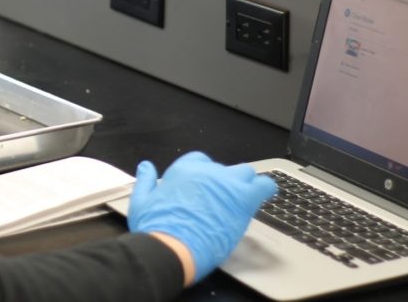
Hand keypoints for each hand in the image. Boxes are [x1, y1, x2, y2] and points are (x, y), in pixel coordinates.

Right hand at [128, 152, 276, 283]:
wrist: (172, 247)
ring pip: (245, 173)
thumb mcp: (141, 201)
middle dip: (224, 182)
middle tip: (221, 202)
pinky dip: (266, 189)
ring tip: (240, 201)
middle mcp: (206, 173)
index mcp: (183, 170)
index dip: (204, 174)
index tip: (204, 189)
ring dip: (244, 184)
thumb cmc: (156, 228)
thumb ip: (145, 181)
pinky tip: (263, 196)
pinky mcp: (242, 200)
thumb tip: (145, 167)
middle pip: (223, 169)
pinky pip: (264, 186)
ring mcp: (226, 184)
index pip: (201, 160)